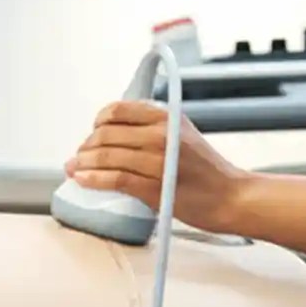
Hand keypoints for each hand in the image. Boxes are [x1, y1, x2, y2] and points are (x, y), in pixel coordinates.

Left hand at [65, 100, 250, 234]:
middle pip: (106, 134)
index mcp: (166, 117)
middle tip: (80, 156)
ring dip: (83, 163)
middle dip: (86, 146)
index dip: (98, 122)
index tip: (93, 133)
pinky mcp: (155, 187)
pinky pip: (114, 179)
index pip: (117, 110)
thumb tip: (113, 132)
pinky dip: (93, 179)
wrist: (231, 197)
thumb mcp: (182, 134)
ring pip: (107, 156)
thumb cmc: (207, 170)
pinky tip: (82, 180)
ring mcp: (157, 160)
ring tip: (74, 168)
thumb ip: (153, 128)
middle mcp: (161, 134)